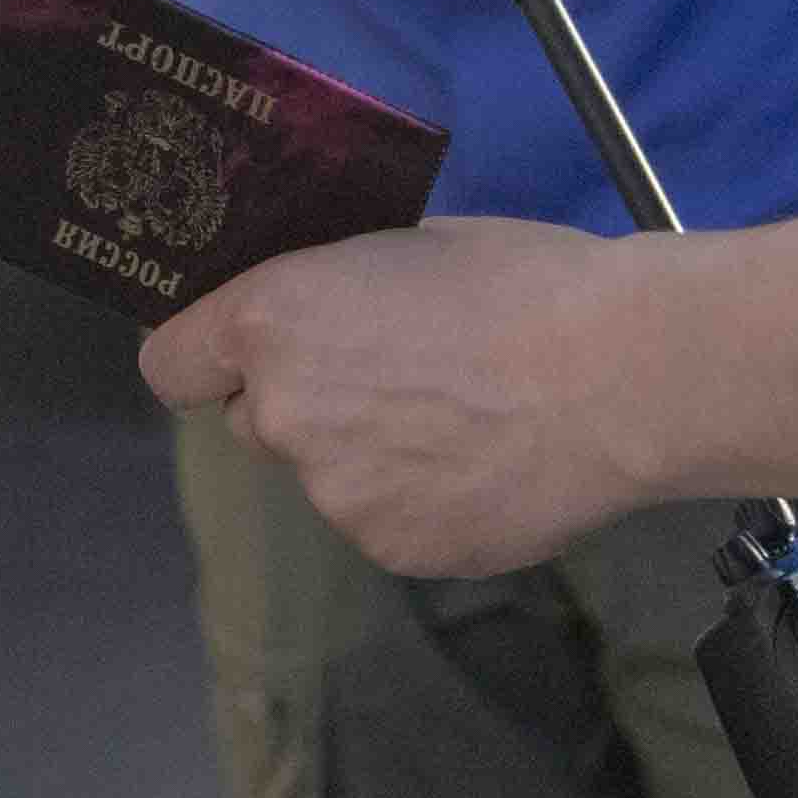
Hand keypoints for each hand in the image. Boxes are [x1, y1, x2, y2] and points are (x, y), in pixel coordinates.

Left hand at [145, 217, 658, 575]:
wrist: (625, 377)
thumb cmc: (531, 286)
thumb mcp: (408, 247)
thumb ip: (336, 294)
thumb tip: (324, 316)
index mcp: (275, 323)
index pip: (172, 364)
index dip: (207, 356)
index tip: (242, 352)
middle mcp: (286, 416)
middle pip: (256, 422)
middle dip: (305, 404)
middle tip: (393, 374)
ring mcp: (339, 497)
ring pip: (328, 476)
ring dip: (369, 455)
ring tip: (464, 418)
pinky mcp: (395, 550)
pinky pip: (386, 521)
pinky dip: (422, 500)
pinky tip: (486, 463)